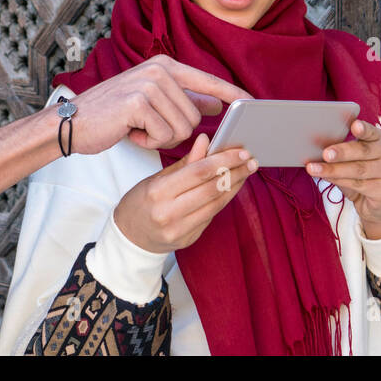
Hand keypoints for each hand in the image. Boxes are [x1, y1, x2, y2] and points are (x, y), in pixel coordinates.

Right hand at [65, 55, 251, 155]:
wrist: (73, 122)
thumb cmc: (113, 114)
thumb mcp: (151, 101)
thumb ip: (183, 99)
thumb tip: (215, 104)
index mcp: (165, 66)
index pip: (208, 79)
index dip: (232, 93)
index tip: (252, 102)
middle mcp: (159, 70)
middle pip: (195, 115)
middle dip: (174, 131)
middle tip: (147, 127)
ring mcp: (149, 84)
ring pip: (182, 128)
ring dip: (160, 138)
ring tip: (138, 128)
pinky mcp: (138, 102)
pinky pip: (163, 135)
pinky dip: (148, 142)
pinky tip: (130, 132)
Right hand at [113, 133, 257, 252]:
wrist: (129, 237)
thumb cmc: (140, 202)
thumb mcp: (156, 178)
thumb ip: (185, 162)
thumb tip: (206, 140)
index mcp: (158, 192)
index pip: (198, 172)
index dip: (223, 160)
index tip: (241, 152)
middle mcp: (168, 213)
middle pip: (211, 189)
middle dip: (235, 173)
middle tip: (251, 161)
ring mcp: (179, 230)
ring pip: (216, 204)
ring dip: (235, 187)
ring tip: (246, 172)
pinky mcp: (187, 240)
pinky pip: (211, 216)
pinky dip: (224, 200)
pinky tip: (233, 187)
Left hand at [305, 119, 380, 238]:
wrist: (376, 205)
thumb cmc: (361, 177)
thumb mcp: (352, 161)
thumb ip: (342, 154)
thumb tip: (318, 150)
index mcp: (380, 140)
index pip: (372, 132)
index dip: (364, 129)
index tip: (354, 125)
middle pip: (364, 151)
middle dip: (342, 152)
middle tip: (325, 154)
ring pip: (358, 170)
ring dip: (334, 170)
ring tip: (314, 169)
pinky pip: (358, 185)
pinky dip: (339, 181)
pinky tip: (326, 178)